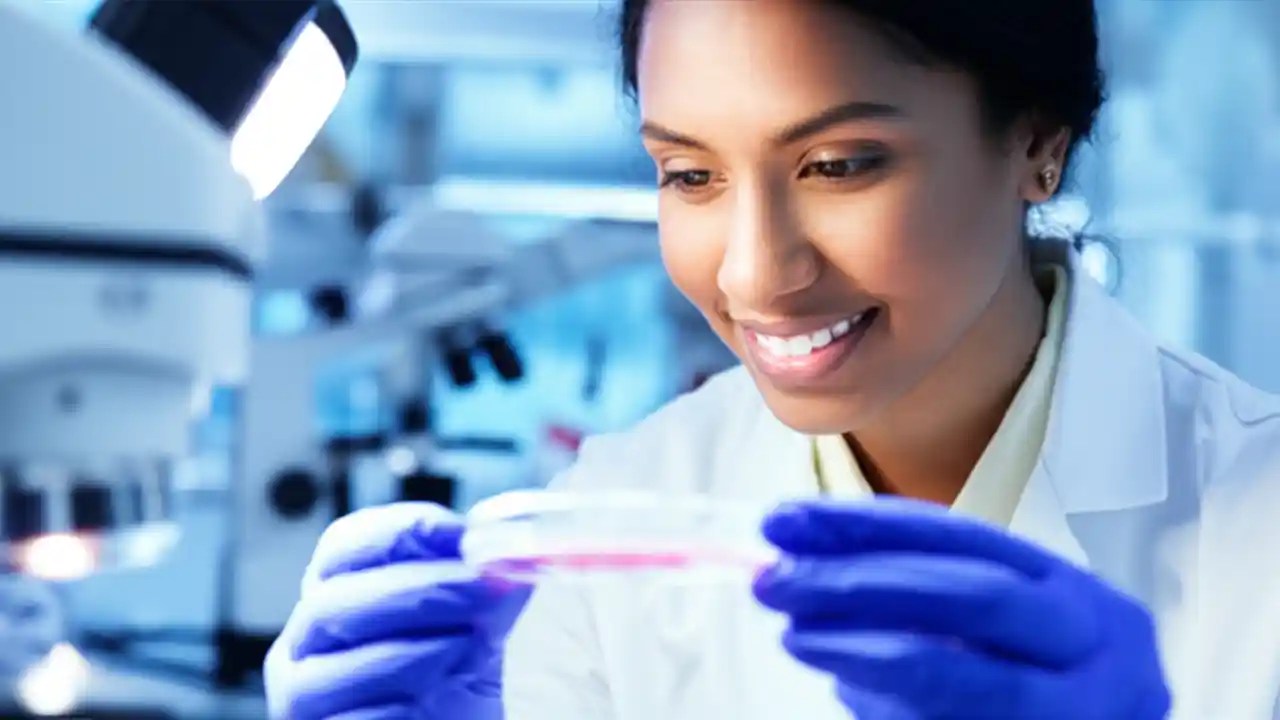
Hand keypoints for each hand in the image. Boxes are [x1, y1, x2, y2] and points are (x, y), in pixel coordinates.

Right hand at [264, 503, 530, 719]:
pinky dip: (402, 710)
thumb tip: (510, 553)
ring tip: (471, 647)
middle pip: (336, 602)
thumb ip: (484, 584)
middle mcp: (310, 637)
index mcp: (341, 586)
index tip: (457, 535)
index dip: (400, 532)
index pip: (345, 543)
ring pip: (336, 668)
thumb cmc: (452, 671)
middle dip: (421, 590)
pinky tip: (440, 699)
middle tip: (483, 588)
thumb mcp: (474, 619)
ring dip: (416, 652)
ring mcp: (307, 692)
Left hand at [752, 498, 1170, 719]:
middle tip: (773, 580)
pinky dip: (886, 709)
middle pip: (974, 598)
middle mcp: (1093, 651)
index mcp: (1072, 592)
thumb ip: (912, 587)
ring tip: (795, 636)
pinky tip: (846, 689)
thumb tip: (792, 553)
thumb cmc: (1030, 679)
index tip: (783, 520)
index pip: (963, 538)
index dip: (867, 525)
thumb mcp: (993, 622)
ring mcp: (1077, 714)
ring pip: (961, 679)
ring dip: (859, 654)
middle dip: (863, 583)